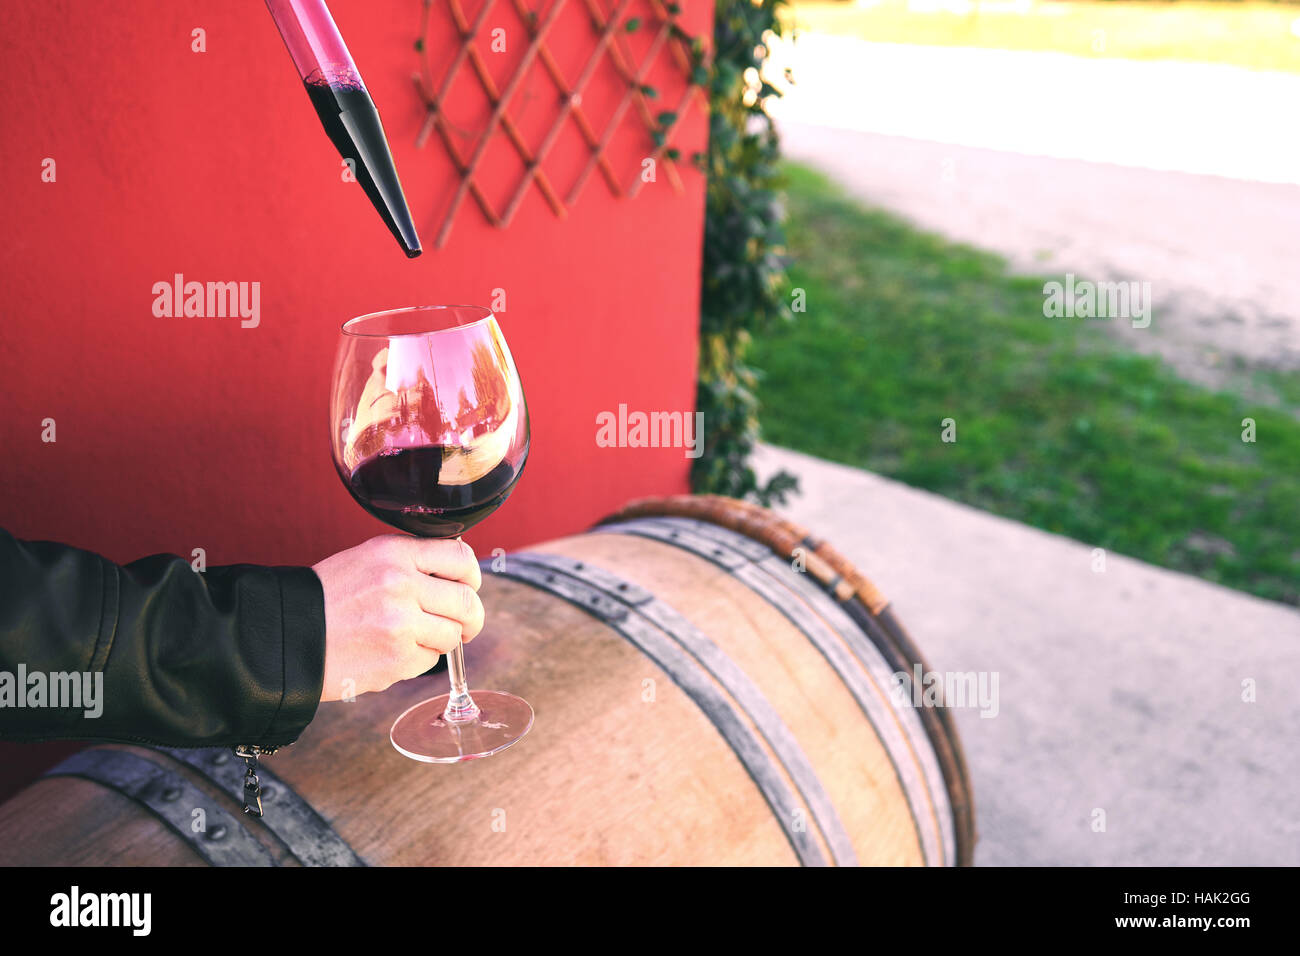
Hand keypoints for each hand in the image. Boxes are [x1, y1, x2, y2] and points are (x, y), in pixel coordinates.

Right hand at [312, 535, 484, 701]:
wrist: (285, 634)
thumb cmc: (326, 597)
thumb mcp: (367, 560)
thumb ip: (412, 563)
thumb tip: (459, 580)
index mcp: (394, 552)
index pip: (460, 557)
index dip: (471, 576)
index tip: (469, 587)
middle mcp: (401, 584)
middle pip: (466, 602)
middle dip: (471, 618)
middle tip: (465, 626)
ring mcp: (400, 623)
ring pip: (451, 635)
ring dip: (440, 640)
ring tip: (411, 638)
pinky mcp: (395, 659)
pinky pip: (429, 661)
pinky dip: (416, 659)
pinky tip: (389, 651)